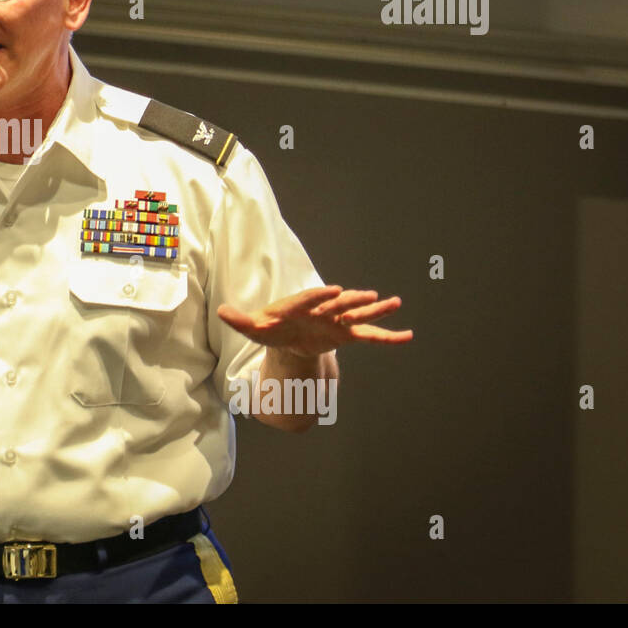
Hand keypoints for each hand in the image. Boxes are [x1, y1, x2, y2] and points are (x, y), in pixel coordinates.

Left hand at [217, 285, 412, 359]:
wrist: (285, 334)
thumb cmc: (269, 328)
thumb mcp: (253, 327)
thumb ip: (240, 320)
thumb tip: (220, 312)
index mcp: (299, 305)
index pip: (309, 299)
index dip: (321, 295)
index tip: (335, 290)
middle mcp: (321, 309)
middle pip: (337, 304)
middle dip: (351, 301)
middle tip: (368, 294)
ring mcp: (336, 321)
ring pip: (357, 315)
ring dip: (375, 309)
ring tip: (395, 302)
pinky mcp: (346, 334)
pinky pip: (369, 336)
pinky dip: (387, 337)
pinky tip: (407, 336)